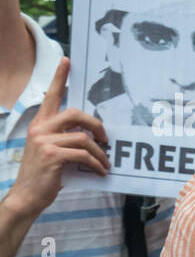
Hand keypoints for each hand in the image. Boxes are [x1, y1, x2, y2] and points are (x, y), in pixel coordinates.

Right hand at [4, 58, 109, 220]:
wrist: (27, 196)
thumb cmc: (43, 174)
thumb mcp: (50, 150)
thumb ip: (64, 138)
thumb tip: (91, 135)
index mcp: (39, 124)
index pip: (50, 96)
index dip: (59, 78)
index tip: (67, 60)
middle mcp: (40, 129)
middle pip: (75, 114)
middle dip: (96, 125)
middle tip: (106, 139)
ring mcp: (45, 142)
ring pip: (84, 138)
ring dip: (100, 152)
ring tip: (106, 163)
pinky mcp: (52, 156)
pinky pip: (84, 155)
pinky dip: (97, 164)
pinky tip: (101, 171)